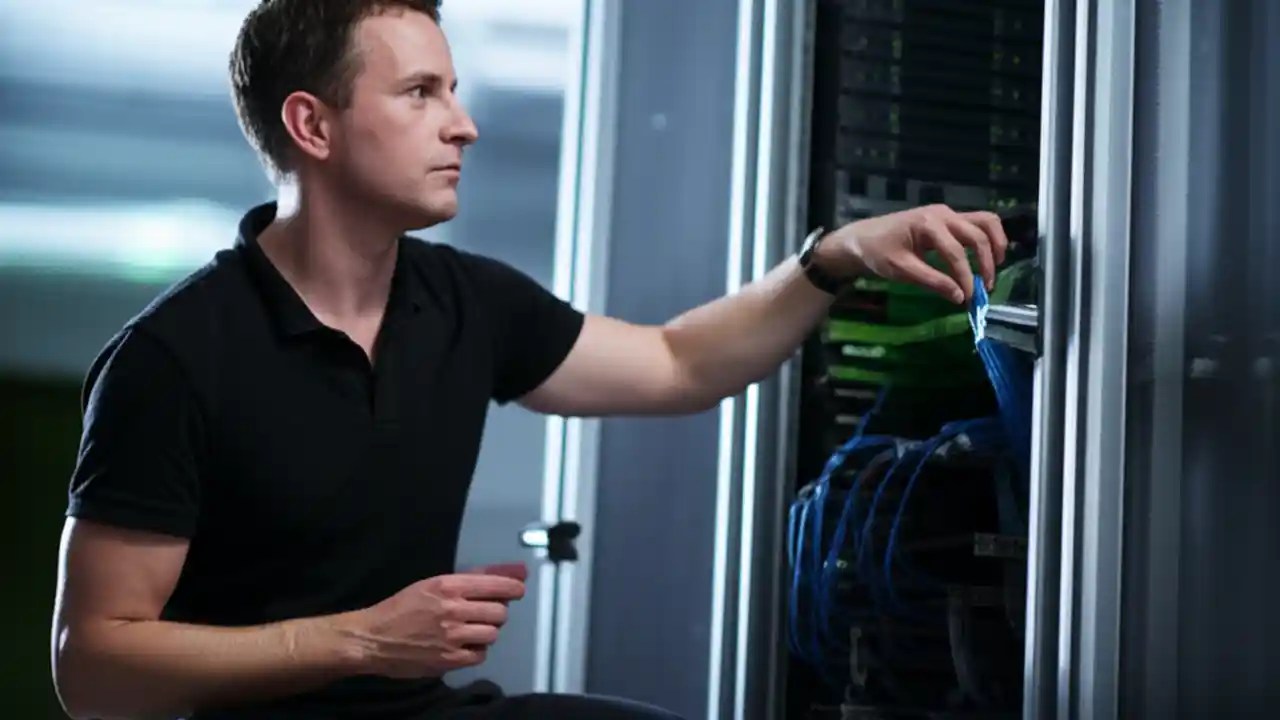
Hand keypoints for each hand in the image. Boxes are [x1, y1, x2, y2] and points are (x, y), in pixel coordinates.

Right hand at [341, 571, 525, 678]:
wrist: (374, 638)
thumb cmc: (403, 607)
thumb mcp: (434, 583)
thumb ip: (476, 577)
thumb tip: (517, 570)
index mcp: (448, 586)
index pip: (497, 585)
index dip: (513, 587)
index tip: (517, 590)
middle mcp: (453, 610)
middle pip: (499, 611)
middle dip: (495, 612)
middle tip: (481, 613)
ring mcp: (452, 637)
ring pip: (492, 633)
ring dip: (486, 631)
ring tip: (470, 629)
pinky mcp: (449, 660)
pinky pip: (480, 655)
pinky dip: (475, 650)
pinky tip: (462, 645)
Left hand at [818, 204, 1008, 303]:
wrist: (862, 238)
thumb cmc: (878, 253)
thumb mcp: (902, 270)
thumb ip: (932, 282)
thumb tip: (960, 297)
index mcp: (927, 224)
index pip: (956, 253)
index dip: (966, 277)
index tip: (970, 298)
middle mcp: (942, 213)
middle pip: (977, 234)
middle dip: (985, 262)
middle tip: (986, 288)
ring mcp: (947, 213)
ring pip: (985, 221)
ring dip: (995, 243)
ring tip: (996, 267)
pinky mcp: (948, 218)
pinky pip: (976, 222)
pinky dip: (987, 237)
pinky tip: (988, 256)